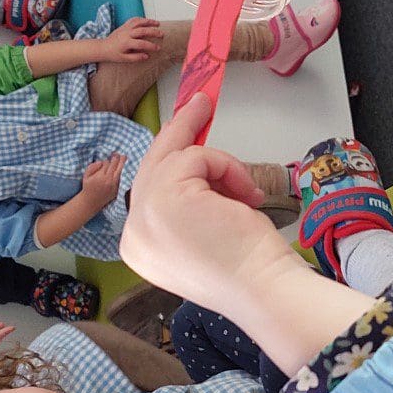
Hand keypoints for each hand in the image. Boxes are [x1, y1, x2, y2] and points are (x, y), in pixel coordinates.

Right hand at [80, 154, 128, 203]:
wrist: (91, 201)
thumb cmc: (88, 187)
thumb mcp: (86, 176)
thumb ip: (92, 167)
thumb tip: (102, 161)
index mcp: (100, 176)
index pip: (107, 164)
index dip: (107, 160)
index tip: (108, 158)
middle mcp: (109, 180)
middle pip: (115, 166)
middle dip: (117, 158)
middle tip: (117, 154)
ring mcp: (114, 185)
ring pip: (120, 171)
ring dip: (122, 163)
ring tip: (124, 157)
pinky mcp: (117, 189)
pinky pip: (122, 179)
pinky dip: (123, 172)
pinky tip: (124, 167)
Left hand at [97, 17, 162, 61]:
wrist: (103, 47)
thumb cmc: (113, 54)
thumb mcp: (124, 59)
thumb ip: (136, 57)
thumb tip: (147, 56)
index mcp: (126, 43)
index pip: (142, 44)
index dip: (151, 46)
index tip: (158, 48)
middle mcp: (126, 33)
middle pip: (142, 30)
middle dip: (153, 32)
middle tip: (162, 34)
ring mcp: (125, 28)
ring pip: (138, 22)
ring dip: (149, 22)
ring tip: (158, 24)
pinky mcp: (124, 25)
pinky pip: (134, 20)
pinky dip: (142, 19)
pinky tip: (147, 21)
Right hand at [120, 93, 295, 313]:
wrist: (260, 289)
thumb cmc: (245, 267)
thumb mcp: (203, 232)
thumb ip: (188, 203)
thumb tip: (196, 166)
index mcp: (139, 246)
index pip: (148, 190)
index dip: (169, 163)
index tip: (186, 141)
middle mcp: (132, 232)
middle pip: (153, 166)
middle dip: (179, 134)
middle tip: (199, 103)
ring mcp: (143, 213)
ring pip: (176, 157)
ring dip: (219, 165)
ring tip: (244, 188)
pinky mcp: (163, 196)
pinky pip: (196, 157)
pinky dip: (226, 167)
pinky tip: (244, 196)